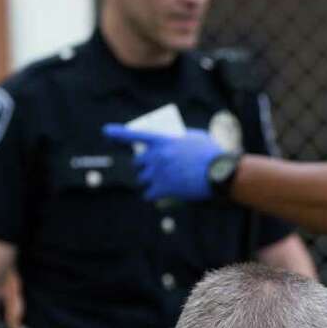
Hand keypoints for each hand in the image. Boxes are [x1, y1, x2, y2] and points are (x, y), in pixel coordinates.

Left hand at [101, 123, 221, 201]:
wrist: (220, 172)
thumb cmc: (211, 153)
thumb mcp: (194, 137)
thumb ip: (178, 140)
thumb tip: (172, 143)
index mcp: (163, 140)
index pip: (135, 135)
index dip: (119, 133)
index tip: (106, 131)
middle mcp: (157, 156)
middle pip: (138, 162)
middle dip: (142, 165)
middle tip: (151, 168)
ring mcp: (159, 173)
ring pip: (142, 179)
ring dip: (147, 181)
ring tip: (156, 182)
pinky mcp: (164, 189)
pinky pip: (148, 194)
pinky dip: (151, 195)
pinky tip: (155, 195)